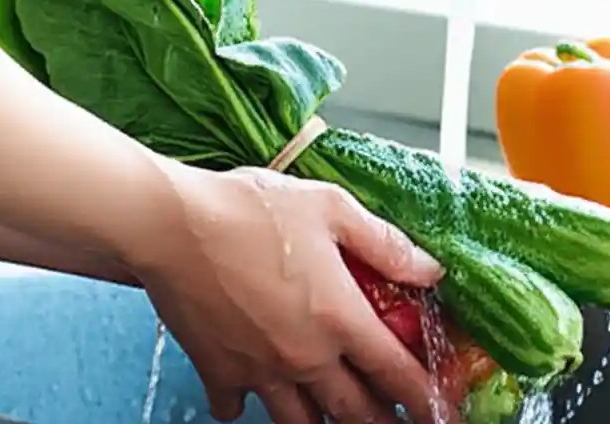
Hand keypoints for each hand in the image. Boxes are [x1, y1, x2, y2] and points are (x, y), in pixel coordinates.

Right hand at [131, 164, 448, 423]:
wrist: (169, 224)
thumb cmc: (245, 209)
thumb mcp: (329, 208)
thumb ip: (384, 243)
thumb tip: (429, 269)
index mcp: (339, 317)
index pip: (397, 372)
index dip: (424, 396)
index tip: (439, 409)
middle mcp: (304, 355)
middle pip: (354, 411)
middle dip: (380, 421)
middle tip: (394, 422)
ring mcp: (260, 369)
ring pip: (301, 421)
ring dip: (323, 423)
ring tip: (335, 419)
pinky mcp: (219, 370)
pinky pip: (238, 409)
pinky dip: (248, 408)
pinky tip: (254, 395)